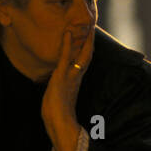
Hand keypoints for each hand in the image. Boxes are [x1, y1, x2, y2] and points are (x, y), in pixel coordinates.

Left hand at [43, 28, 93, 150]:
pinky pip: (66, 57)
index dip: (86, 50)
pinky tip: (68, 33)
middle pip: (87, 55)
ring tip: (88, 26)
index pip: (83, 63)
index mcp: (76, 82)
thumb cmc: (57, 116)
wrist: (60, 124)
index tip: (88, 38)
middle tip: (92, 26)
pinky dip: (67, 44)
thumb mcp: (59, 100)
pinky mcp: (62, 76)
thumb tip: (58, 92)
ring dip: (85, 40)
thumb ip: (61, 93)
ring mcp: (71, 76)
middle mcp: (77, 77)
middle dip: (90, 42)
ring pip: (82, 54)